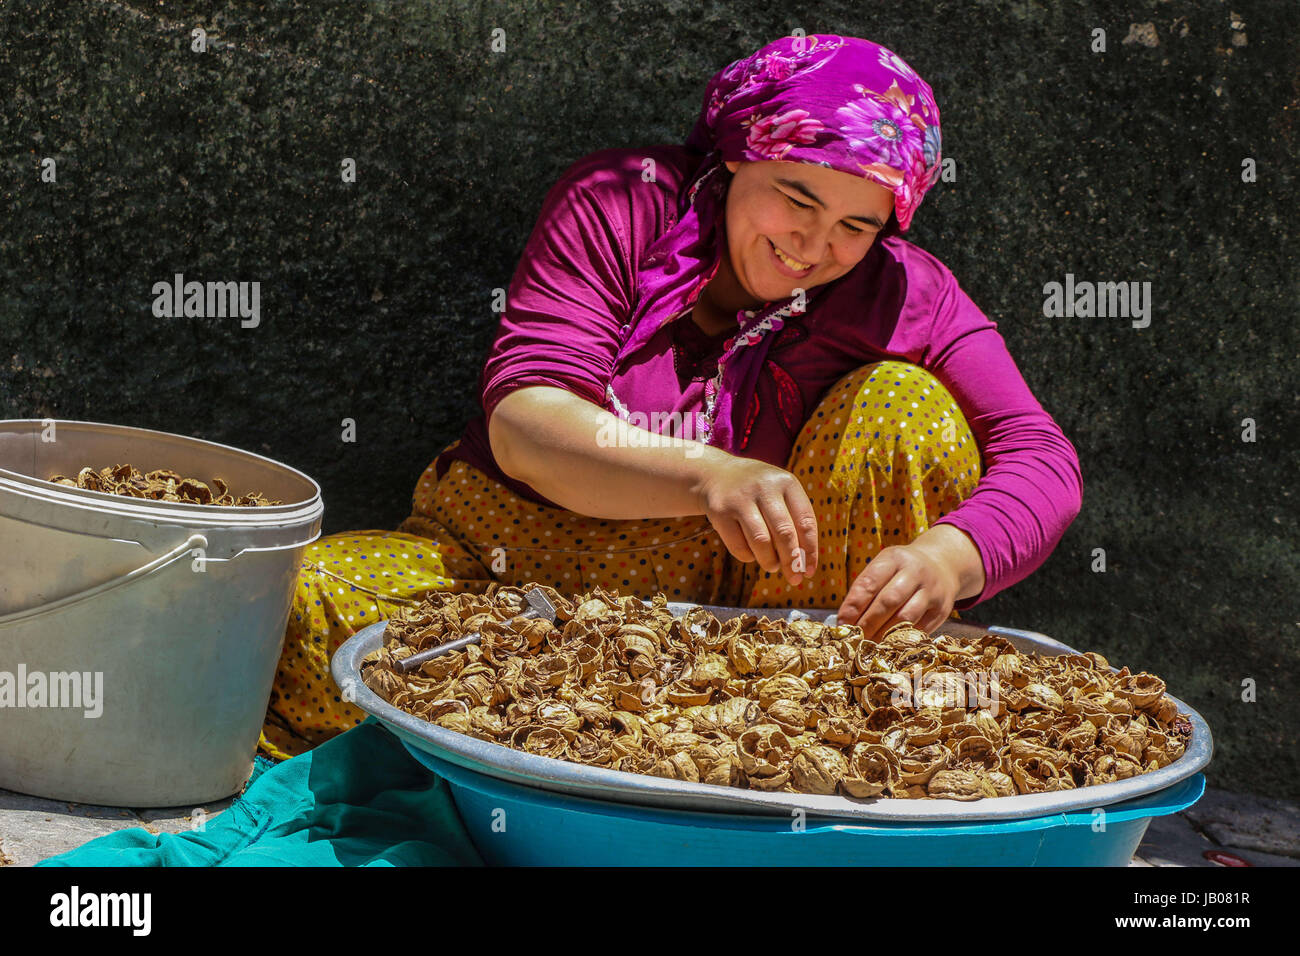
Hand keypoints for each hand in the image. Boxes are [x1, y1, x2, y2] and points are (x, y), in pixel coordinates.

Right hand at [695, 456, 817, 587]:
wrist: (715, 475)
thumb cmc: (758, 493)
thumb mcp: (780, 494)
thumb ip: (794, 522)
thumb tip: (804, 564)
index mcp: (786, 482)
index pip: (805, 521)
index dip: (810, 550)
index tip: (809, 572)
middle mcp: (764, 487)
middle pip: (784, 533)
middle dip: (791, 561)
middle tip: (794, 578)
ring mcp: (740, 498)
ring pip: (761, 541)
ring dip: (769, 561)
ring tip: (771, 566)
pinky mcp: (720, 511)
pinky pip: (738, 545)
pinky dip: (747, 556)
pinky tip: (751, 554)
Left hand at [836, 539, 962, 638]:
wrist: (942, 566)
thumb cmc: (902, 571)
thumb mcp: (884, 567)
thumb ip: (866, 589)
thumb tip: (846, 622)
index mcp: (894, 558)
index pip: (870, 582)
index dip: (853, 606)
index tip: (842, 624)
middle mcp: (915, 571)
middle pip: (888, 601)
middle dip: (867, 623)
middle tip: (854, 639)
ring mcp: (932, 590)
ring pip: (905, 618)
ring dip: (883, 635)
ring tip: (869, 646)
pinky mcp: (942, 609)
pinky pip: (919, 629)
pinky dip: (901, 640)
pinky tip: (888, 646)